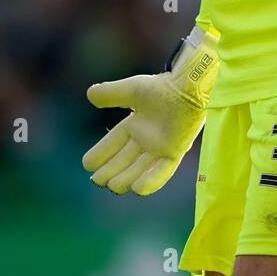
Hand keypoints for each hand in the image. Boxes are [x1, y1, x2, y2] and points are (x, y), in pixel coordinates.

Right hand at [82, 27, 219, 195]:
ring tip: (112, 186)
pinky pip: (162, 170)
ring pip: (139, 169)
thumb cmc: (162, 86)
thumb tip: (90, 94)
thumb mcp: (132, 89)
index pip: (112, 143)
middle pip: (123, 160)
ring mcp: (161, 147)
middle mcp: (146, 139)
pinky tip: (136, 189)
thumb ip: (110, 92)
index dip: (100, 154)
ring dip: (126, 178)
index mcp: (135, 125)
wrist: (189, 88)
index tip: (87, 164)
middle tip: (97, 180)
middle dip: (109, 171)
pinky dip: (151, 180)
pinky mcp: (176, 151)